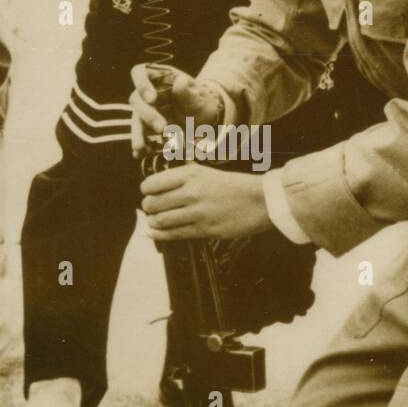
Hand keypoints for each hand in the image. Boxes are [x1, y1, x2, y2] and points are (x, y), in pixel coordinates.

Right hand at [129, 64, 223, 157]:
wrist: (205, 118)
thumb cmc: (200, 100)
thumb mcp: (198, 95)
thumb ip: (187, 91)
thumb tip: (180, 82)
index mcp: (157, 77)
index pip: (140, 73)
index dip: (141, 84)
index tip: (152, 98)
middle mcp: (147, 94)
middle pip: (137, 100)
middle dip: (148, 116)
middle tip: (163, 128)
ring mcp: (145, 111)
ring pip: (136, 121)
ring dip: (138, 134)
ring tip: (141, 148)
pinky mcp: (147, 128)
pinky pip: (140, 136)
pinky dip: (140, 146)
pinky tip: (140, 155)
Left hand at [140, 161, 270, 239]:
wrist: (261, 201)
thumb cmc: (234, 186)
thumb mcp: (207, 172)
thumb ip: (183, 177)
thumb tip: (158, 185)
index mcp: (191, 174)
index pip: (153, 183)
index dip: (146, 190)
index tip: (148, 193)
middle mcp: (192, 192)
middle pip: (152, 203)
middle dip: (148, 208)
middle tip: (151, 209)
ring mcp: (198, 212)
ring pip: (160, 220)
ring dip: (153, 222)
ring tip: (155, 221)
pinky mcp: (204, 230)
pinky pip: (173, 234)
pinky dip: (159, 235)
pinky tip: (155, 233)